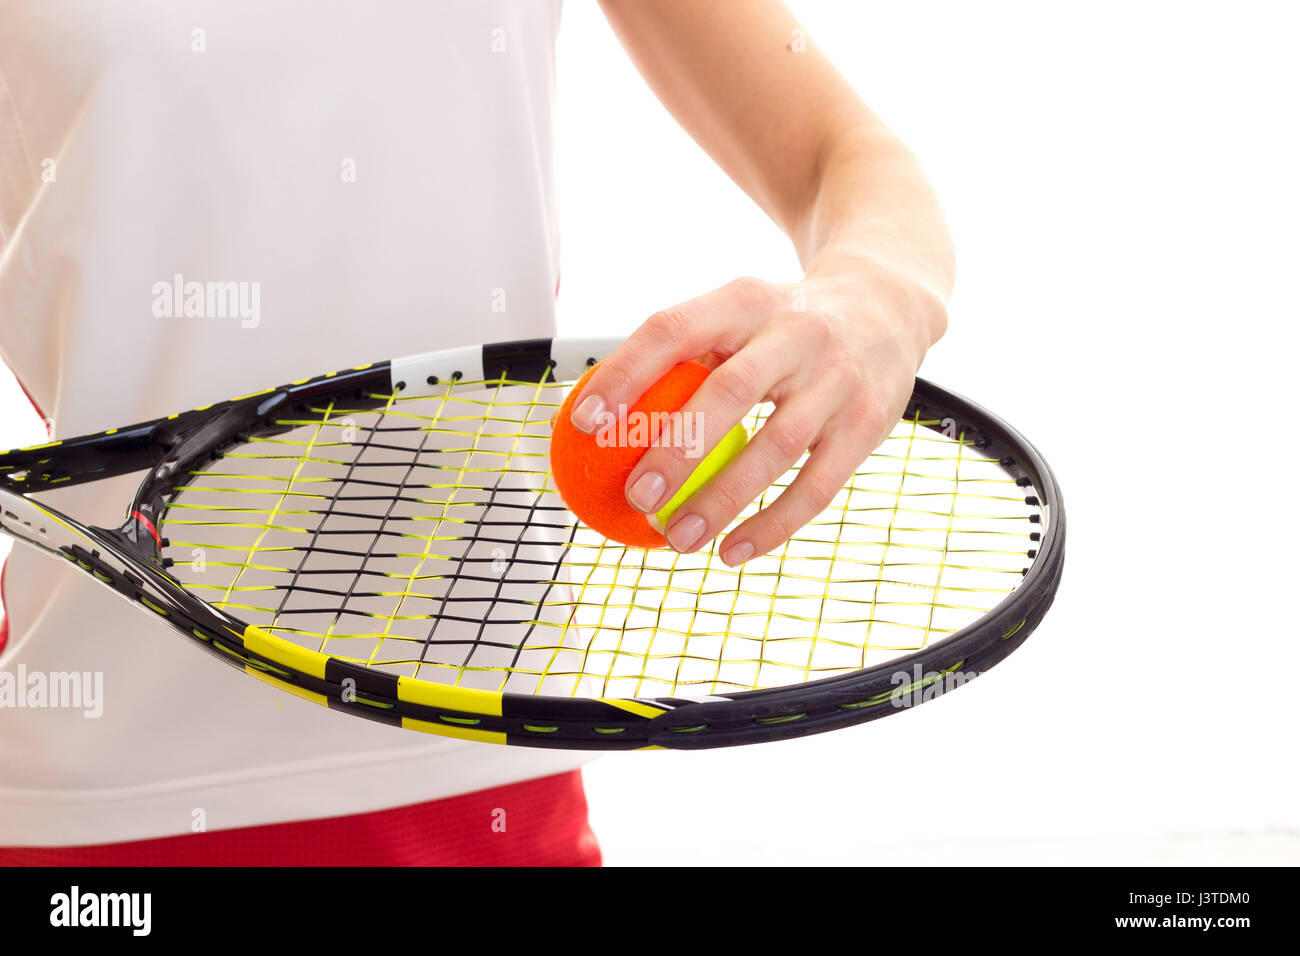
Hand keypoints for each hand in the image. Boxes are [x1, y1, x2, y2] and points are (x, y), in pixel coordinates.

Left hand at [568, 262, 946, 564]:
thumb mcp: (734, 314)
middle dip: (679, 448)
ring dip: (723, 500)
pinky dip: (774, 525)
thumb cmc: (783, 322)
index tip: (583, 421)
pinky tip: (734, 552)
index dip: (625, 373)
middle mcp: (797, 332)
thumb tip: (579, 418)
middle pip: (732, 392)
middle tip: (637, 495)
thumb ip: (673, 358)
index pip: (675, 329)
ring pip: (778, 448)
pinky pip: (819, 486)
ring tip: (678, 539)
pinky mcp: (868, 423)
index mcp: (746, 299)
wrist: (887, 303)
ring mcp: (839, 379)